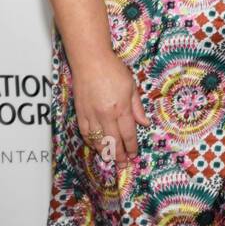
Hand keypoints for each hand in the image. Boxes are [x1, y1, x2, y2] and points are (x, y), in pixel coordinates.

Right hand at [71, 52, 148, 171]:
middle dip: (119, 156)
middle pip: (113, 142)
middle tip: (123, 165)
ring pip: (98, 141)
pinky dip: (91, 142)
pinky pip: (85, 133)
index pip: (128, 134)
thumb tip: (144, 124)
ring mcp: (91, 115)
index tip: (133, 155)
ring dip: (104, 152)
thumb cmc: (113, 70)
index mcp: (121, 108)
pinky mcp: (80, 112)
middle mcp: (105, 115)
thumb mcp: (131, 86)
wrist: (90, 60)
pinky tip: (95, 146)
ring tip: (110, 159)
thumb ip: (137, 107)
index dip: (131, 147)